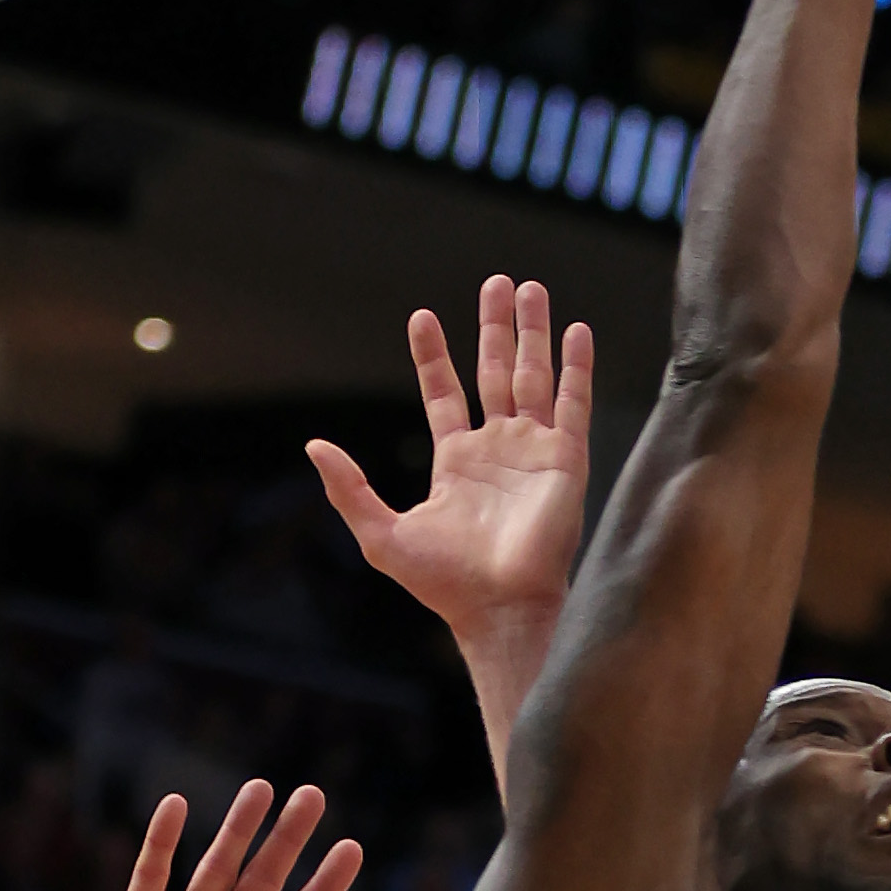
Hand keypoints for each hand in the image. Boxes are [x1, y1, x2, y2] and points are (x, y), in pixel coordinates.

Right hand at [55, 785, 358, 890]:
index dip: (325, 884)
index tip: (352, 846)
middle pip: (263, 880)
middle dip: (287, 838)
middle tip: (313, 794)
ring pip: (214, 867)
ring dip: (236, 828)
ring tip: (260, 787)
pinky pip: (151, 873)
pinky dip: (162, 839)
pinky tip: (176, 804)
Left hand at [308, 274, 591, 641]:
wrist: (499, 608)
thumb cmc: (444, 583)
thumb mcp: (380, 533)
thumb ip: (350, 489)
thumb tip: (313, 447)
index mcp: (456, 462)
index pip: (444, 393)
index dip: (433, 355)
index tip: (423, 317)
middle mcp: (497, 450)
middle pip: (495, 372)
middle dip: (495, 328)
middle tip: (497, 283)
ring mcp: (533, 452)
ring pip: (532, 377)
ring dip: (533, 333)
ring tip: (531, 288)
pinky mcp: (565, 461)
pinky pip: (571, 403)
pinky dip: (576, 367)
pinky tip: (577, 331)